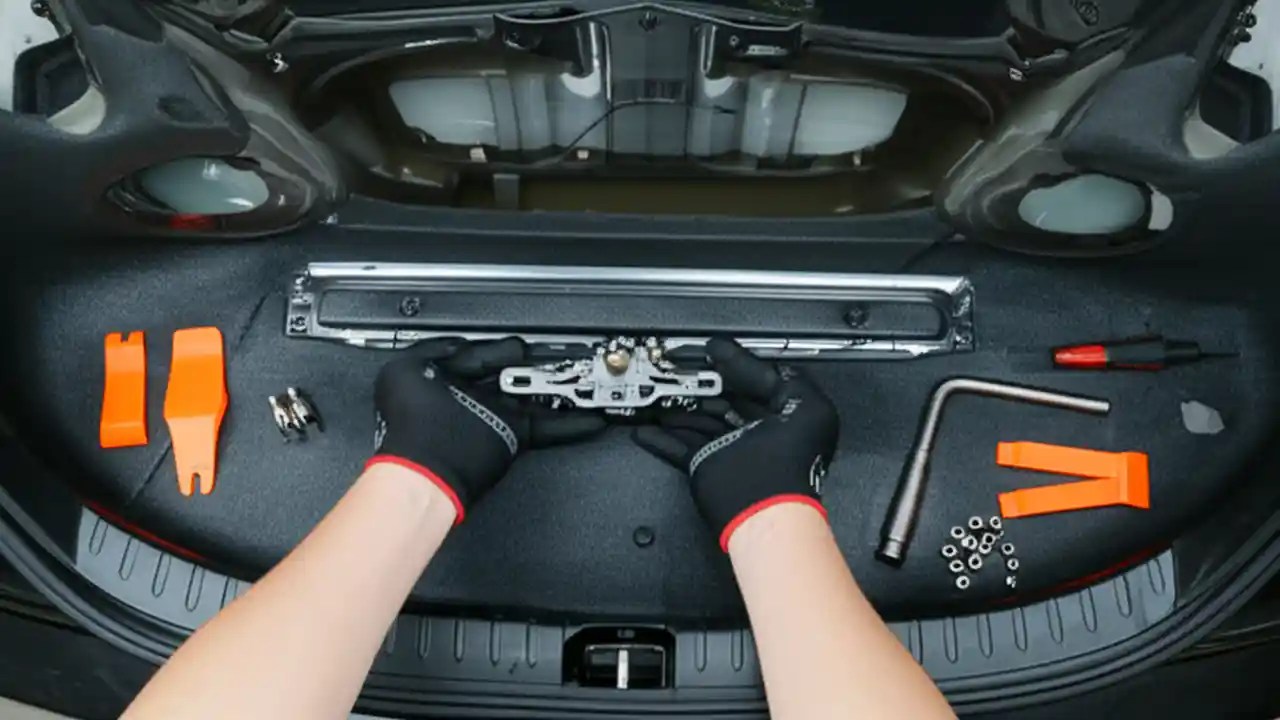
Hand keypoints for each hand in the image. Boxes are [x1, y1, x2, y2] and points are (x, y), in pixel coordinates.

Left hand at [368, 338, 605, 521]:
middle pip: (514, 373)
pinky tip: (590, 418)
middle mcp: (476, 397)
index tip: (521, 342)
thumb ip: (433, 351)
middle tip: (558, 357)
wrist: (422, 470)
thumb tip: (458, 343)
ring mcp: (496, 417)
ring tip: (584, 381)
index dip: (501, 348)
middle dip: (535, 365)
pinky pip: (547, 428)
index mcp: (450, 380)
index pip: (483, 355)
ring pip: (534, 397)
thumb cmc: (407, 424)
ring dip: (560, 390)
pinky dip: (571, 424)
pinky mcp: (512, 438)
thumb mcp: (405, 370)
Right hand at [633, 338, 838, 550]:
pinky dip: (660, 439)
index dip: (735, 362)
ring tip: (660, 394)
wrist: (767, 510)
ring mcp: (729, 449)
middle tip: (682, 368)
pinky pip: (678, 448)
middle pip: (723, 398)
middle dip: (703, 383)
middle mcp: (755, 432)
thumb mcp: (808, 404)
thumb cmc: (792, 464)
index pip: (756, 380)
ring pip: (698, 421)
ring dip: (678, 408)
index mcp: (783, 416)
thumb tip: (760, 362)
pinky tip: (647, 430)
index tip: (712, 349)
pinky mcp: (706, 466)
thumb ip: (786, 378)